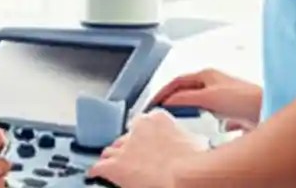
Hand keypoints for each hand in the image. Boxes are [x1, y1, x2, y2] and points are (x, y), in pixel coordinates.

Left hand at [87, 111, 206, 187]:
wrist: (188, 177)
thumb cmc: (198, 163)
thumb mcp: (198, 143)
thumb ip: (187, 139)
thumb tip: (192, 146)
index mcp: (158, 119)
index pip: (146, 123)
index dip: (147, 138)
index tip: (151, 147)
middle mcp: (137, 128)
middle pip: (126, 137)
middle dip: (130, 149)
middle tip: (138, 162)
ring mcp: (124, 147)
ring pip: (111, 151)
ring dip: (114, 160)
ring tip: (119, 169)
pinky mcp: (115, 166)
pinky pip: (99, 167)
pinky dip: (98, 172)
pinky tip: (97, 176)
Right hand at [148, 68, 261, 130]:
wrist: (269, 109)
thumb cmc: (244, 98)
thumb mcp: (208, 97)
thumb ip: (186, 99)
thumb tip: (168, 101)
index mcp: (207, 75)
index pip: (177, 81)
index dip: (163, 91)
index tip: (153, 102)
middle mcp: (215, 83)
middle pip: (187, 90)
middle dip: (173, 99)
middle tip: (161, 110)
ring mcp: (223, 96)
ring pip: (198, 102)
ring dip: (188, 109)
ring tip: (179, 118)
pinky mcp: (232, 110)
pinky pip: (213, 114)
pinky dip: (206, 121)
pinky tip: (207, 129)